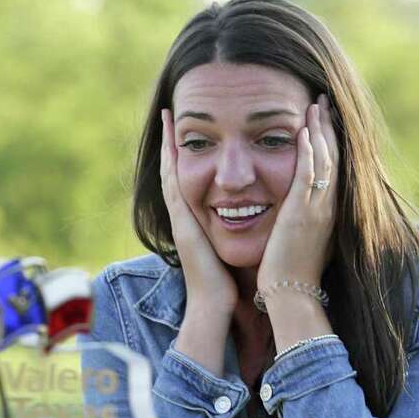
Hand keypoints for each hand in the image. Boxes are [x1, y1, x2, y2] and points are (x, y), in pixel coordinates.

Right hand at [161, 110, 237, 323]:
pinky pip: (173, 184)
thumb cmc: (227, 282)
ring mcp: (180, 217)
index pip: (194, 179)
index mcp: (198, 220)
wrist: (215, 304)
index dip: (191, 154)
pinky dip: (170, 161)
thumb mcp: (231, 247)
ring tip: (167, 116)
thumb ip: (236, 231)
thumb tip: (251, 220)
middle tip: (170, 113)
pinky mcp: (181, 222)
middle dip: (173, 142)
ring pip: (172, 172)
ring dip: (168, 143)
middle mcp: (186, 215)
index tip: (190, 130)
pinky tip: (170, 141)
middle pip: (177, 170)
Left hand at [256, 95, 338, 293]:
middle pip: (333, 157)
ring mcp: (317, 209)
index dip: (330, 143)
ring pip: (324, 159)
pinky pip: (308, 173)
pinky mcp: (301, 213)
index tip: (324, 122)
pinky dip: (308, 150)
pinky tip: (303, 129)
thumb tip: (300, 222)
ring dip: (320, 130)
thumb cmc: (290, 278)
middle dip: (328, 128)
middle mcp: (327, 208)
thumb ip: (302, 227)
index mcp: (327, 214)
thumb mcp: (301, 245)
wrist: (290, 296)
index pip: (332, 170)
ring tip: (314, 105)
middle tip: (323, 102)